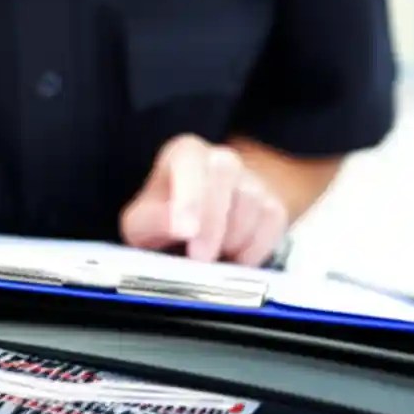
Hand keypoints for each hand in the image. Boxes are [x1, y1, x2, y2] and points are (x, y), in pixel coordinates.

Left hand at [121, 135, 289, 265]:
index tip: (184, 232)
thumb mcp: (141, 222)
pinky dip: (254, 249)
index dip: (189, 198)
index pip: (189, 164)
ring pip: (253, 204)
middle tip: (199, 258)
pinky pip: (272, 225)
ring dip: (231, 239)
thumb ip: (152, 222)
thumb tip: (176, 226)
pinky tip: (233, 259)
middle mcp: (220, 159)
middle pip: (226, 177)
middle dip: (212, 223)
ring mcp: (252, 180)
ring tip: (209, 256)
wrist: (199, 224)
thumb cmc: (164, 219)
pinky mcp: (273, 205)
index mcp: (184, 154)